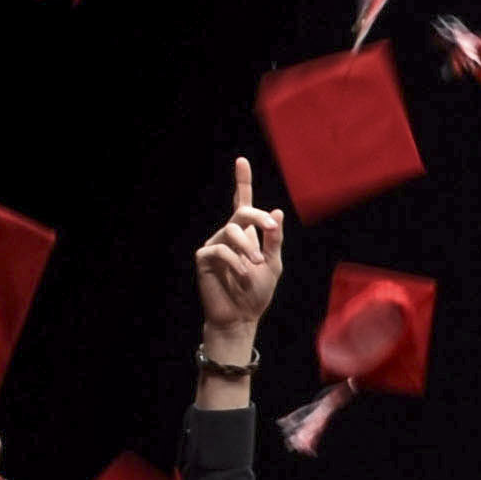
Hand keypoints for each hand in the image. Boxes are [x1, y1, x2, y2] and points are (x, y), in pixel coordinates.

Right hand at [193, 155, 285, 344]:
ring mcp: (215, 245)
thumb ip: (274, 240)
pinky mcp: (204, 258)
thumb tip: (276, 213)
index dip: (242, 181)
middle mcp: (228, 235)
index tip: (241, 161)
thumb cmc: (257, 293)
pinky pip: (220, 250)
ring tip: (257, 265)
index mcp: (246, 234)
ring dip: (248, 247)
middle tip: (269, 228)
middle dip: (257, 217)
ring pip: (232, 231)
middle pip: (241, 213)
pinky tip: (243, 275)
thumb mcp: (273, 265)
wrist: (241, 318)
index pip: (243, 203)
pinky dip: (236, 261)